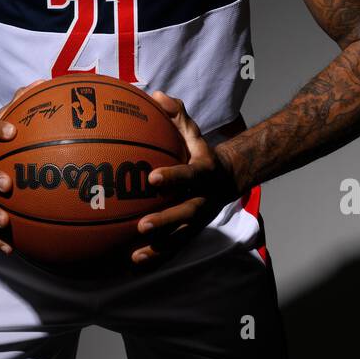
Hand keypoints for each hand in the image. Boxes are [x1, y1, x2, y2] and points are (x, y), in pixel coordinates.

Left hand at [130, 91, 244, 266]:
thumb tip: (155, 96)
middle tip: (142, 225)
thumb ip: (177, 114)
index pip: (189, 175)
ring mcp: (197, 219)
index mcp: (203, 173)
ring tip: (136, 254)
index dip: (173, 178)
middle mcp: (203, 199)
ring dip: (160, 247)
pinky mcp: (190, 231)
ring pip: (180, 237)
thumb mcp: (193, 131)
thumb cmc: (199, 152)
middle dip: (165, 221)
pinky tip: (133, 262)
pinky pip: (173, 247)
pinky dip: (156, 256)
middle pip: (185, 213)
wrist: (226, 178)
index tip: (152, 178)